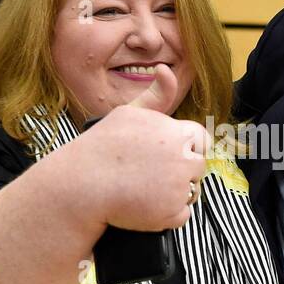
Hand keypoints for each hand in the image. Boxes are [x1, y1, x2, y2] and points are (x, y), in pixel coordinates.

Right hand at [73, 65, 210, 230]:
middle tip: (150, 173)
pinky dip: (167, 214)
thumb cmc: (103, 147)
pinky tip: (145, 205)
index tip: (165, 154)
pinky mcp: (172, 213)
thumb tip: (165, 69)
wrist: (82, 184)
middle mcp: (183, 159)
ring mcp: (179, 188)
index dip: (184, 147)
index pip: (200, 139)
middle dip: (180, 170)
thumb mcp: (129, 113)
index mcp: (176, 133)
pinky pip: (182, 215)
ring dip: (175, 192)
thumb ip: (156, 95)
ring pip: (191, 191)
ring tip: (146, 188)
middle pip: (197, 166)